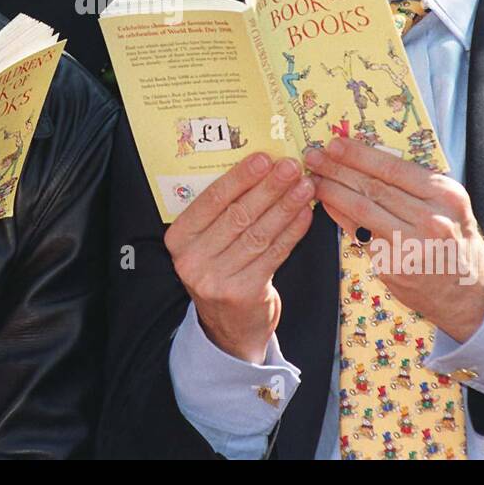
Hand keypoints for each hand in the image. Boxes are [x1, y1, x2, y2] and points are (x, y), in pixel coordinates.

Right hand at [164, 152, 314, 362]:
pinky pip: (273, 255)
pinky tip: (305, 214)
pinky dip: (292, 232)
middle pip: (237, 215)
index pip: (211, 201)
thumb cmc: (221, 269)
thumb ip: (223, 212)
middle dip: (269, 188)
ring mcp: (216, 280)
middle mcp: (192, 260)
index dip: (240, 177)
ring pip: (258, 234)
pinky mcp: (244, 294)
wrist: (228, 326)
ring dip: (285, 206)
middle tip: (291, 167)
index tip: (264, 158)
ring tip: (304, 186)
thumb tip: (261, 169)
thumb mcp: (208, 242)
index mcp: (178, 239)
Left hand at [305, 137, 483, 341]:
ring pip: (362, 210)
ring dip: (331, 191)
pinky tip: (326, 203)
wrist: (466, 289)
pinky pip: (359, 234)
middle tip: (313, 157)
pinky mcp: (393, 266)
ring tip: (312, 179)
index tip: (335, 144)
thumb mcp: (446, 203)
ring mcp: (411, 246)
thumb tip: (362, 157)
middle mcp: (431, 220)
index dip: (359, 154)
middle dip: (337, 169)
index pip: (394, 168)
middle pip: (373, 187)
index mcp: (446, 195)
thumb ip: (414, 182)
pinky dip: (339, 216)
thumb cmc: (452, 236)